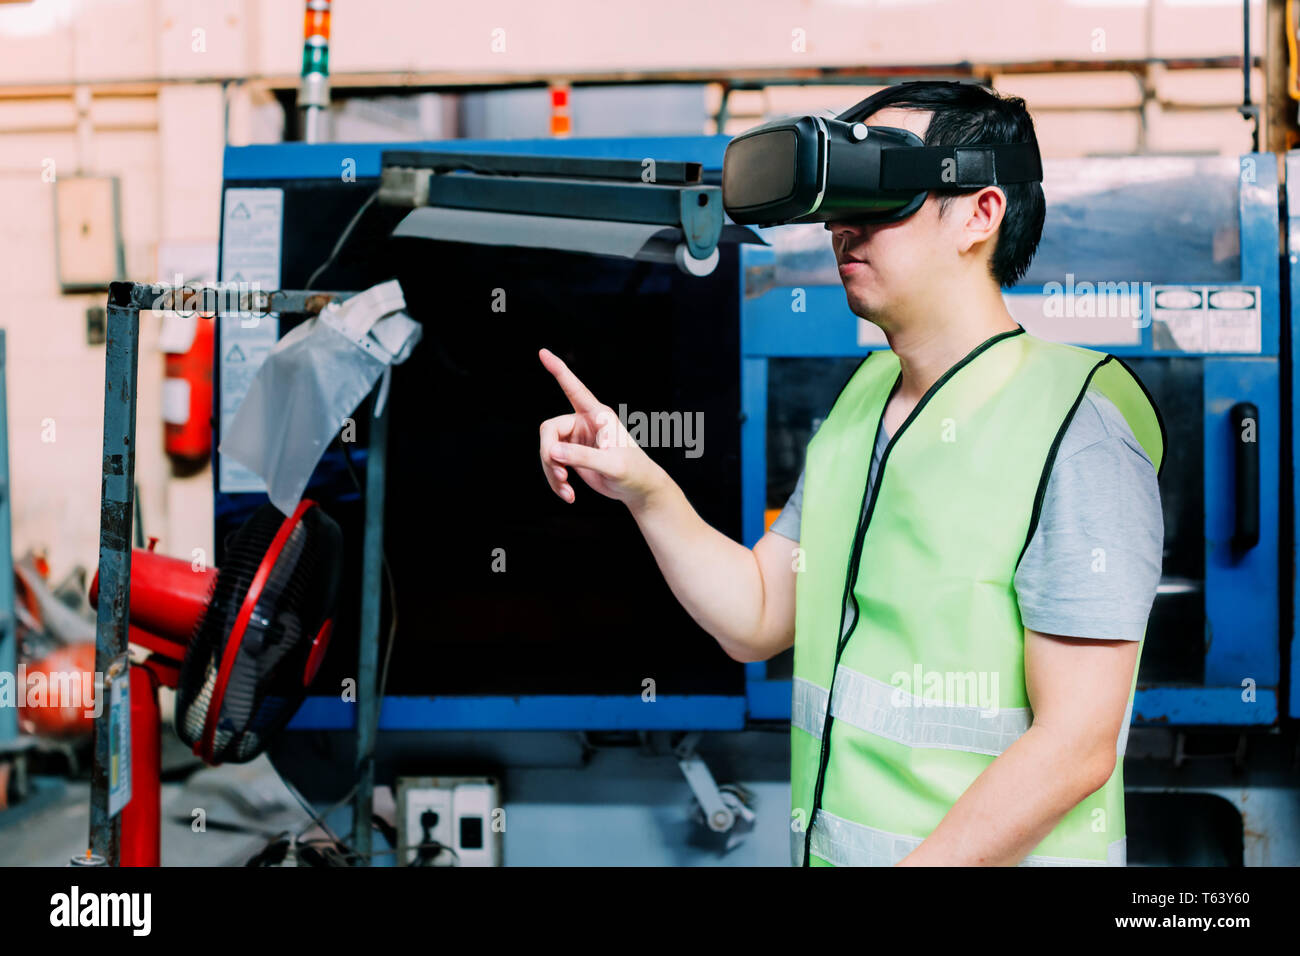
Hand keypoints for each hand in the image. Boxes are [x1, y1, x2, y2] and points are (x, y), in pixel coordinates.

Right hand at [537, 348, 665, 509]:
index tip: (543, 352)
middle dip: (548, 455)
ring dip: (552, 473)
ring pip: (548, 450)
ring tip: (566, 492)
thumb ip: (582, 457)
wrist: (638, 489)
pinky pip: (552, 464)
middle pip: (549, 430)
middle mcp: (584, 422)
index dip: (559, 371)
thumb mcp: (611, 465)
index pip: (574, 389)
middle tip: (559, 476)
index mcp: (598, 415)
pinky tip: (568, 495)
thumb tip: (552, 451)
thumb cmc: (633, 472)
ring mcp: (576, 439)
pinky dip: (556, 481)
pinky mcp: (572, 455)